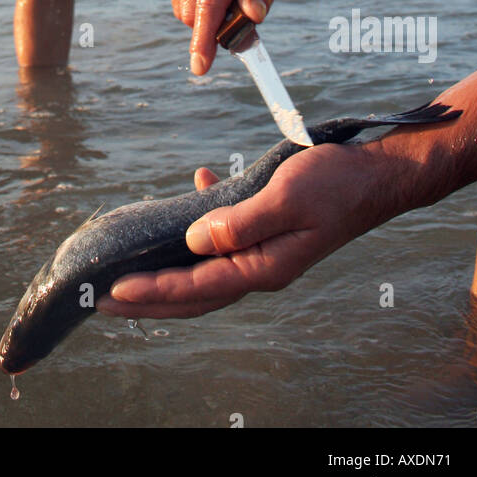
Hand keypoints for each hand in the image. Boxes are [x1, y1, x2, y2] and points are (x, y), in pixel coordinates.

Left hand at [96, 140, 388, 319]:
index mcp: (263, 267)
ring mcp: (264, 252)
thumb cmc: (334, 182)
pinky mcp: (267, 231)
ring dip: (165, 273)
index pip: (196, 287)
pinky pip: (224, 237)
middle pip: (193, 294)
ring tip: (126, 270)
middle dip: (147, 299)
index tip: (113, 290)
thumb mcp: (285, 196)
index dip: (153, 291)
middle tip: (100, 300)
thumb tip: (192, 241)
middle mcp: (260, 268)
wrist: (376, 176)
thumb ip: (238, 221)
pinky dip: (201, 224)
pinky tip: (194, 189)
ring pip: (203, 271)